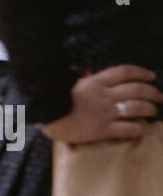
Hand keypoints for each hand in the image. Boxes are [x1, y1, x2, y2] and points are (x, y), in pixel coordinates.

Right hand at [41, 64, 160, 144]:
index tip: (151, 76)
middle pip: (137, 89)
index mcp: (96, 82)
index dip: (142, 73)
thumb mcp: (68, 83)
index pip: (125, 72)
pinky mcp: (101, 130)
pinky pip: (127, 128)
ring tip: (154, 111)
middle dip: (153, 93)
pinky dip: (137, 129)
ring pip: (137, 107)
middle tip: (159, 97)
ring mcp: (104, 112)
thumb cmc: (52, 100)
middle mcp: (104, 95)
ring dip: (150, 109)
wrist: (43, 118)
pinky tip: (140, 130)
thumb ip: (82, 76)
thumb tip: (87, 66)